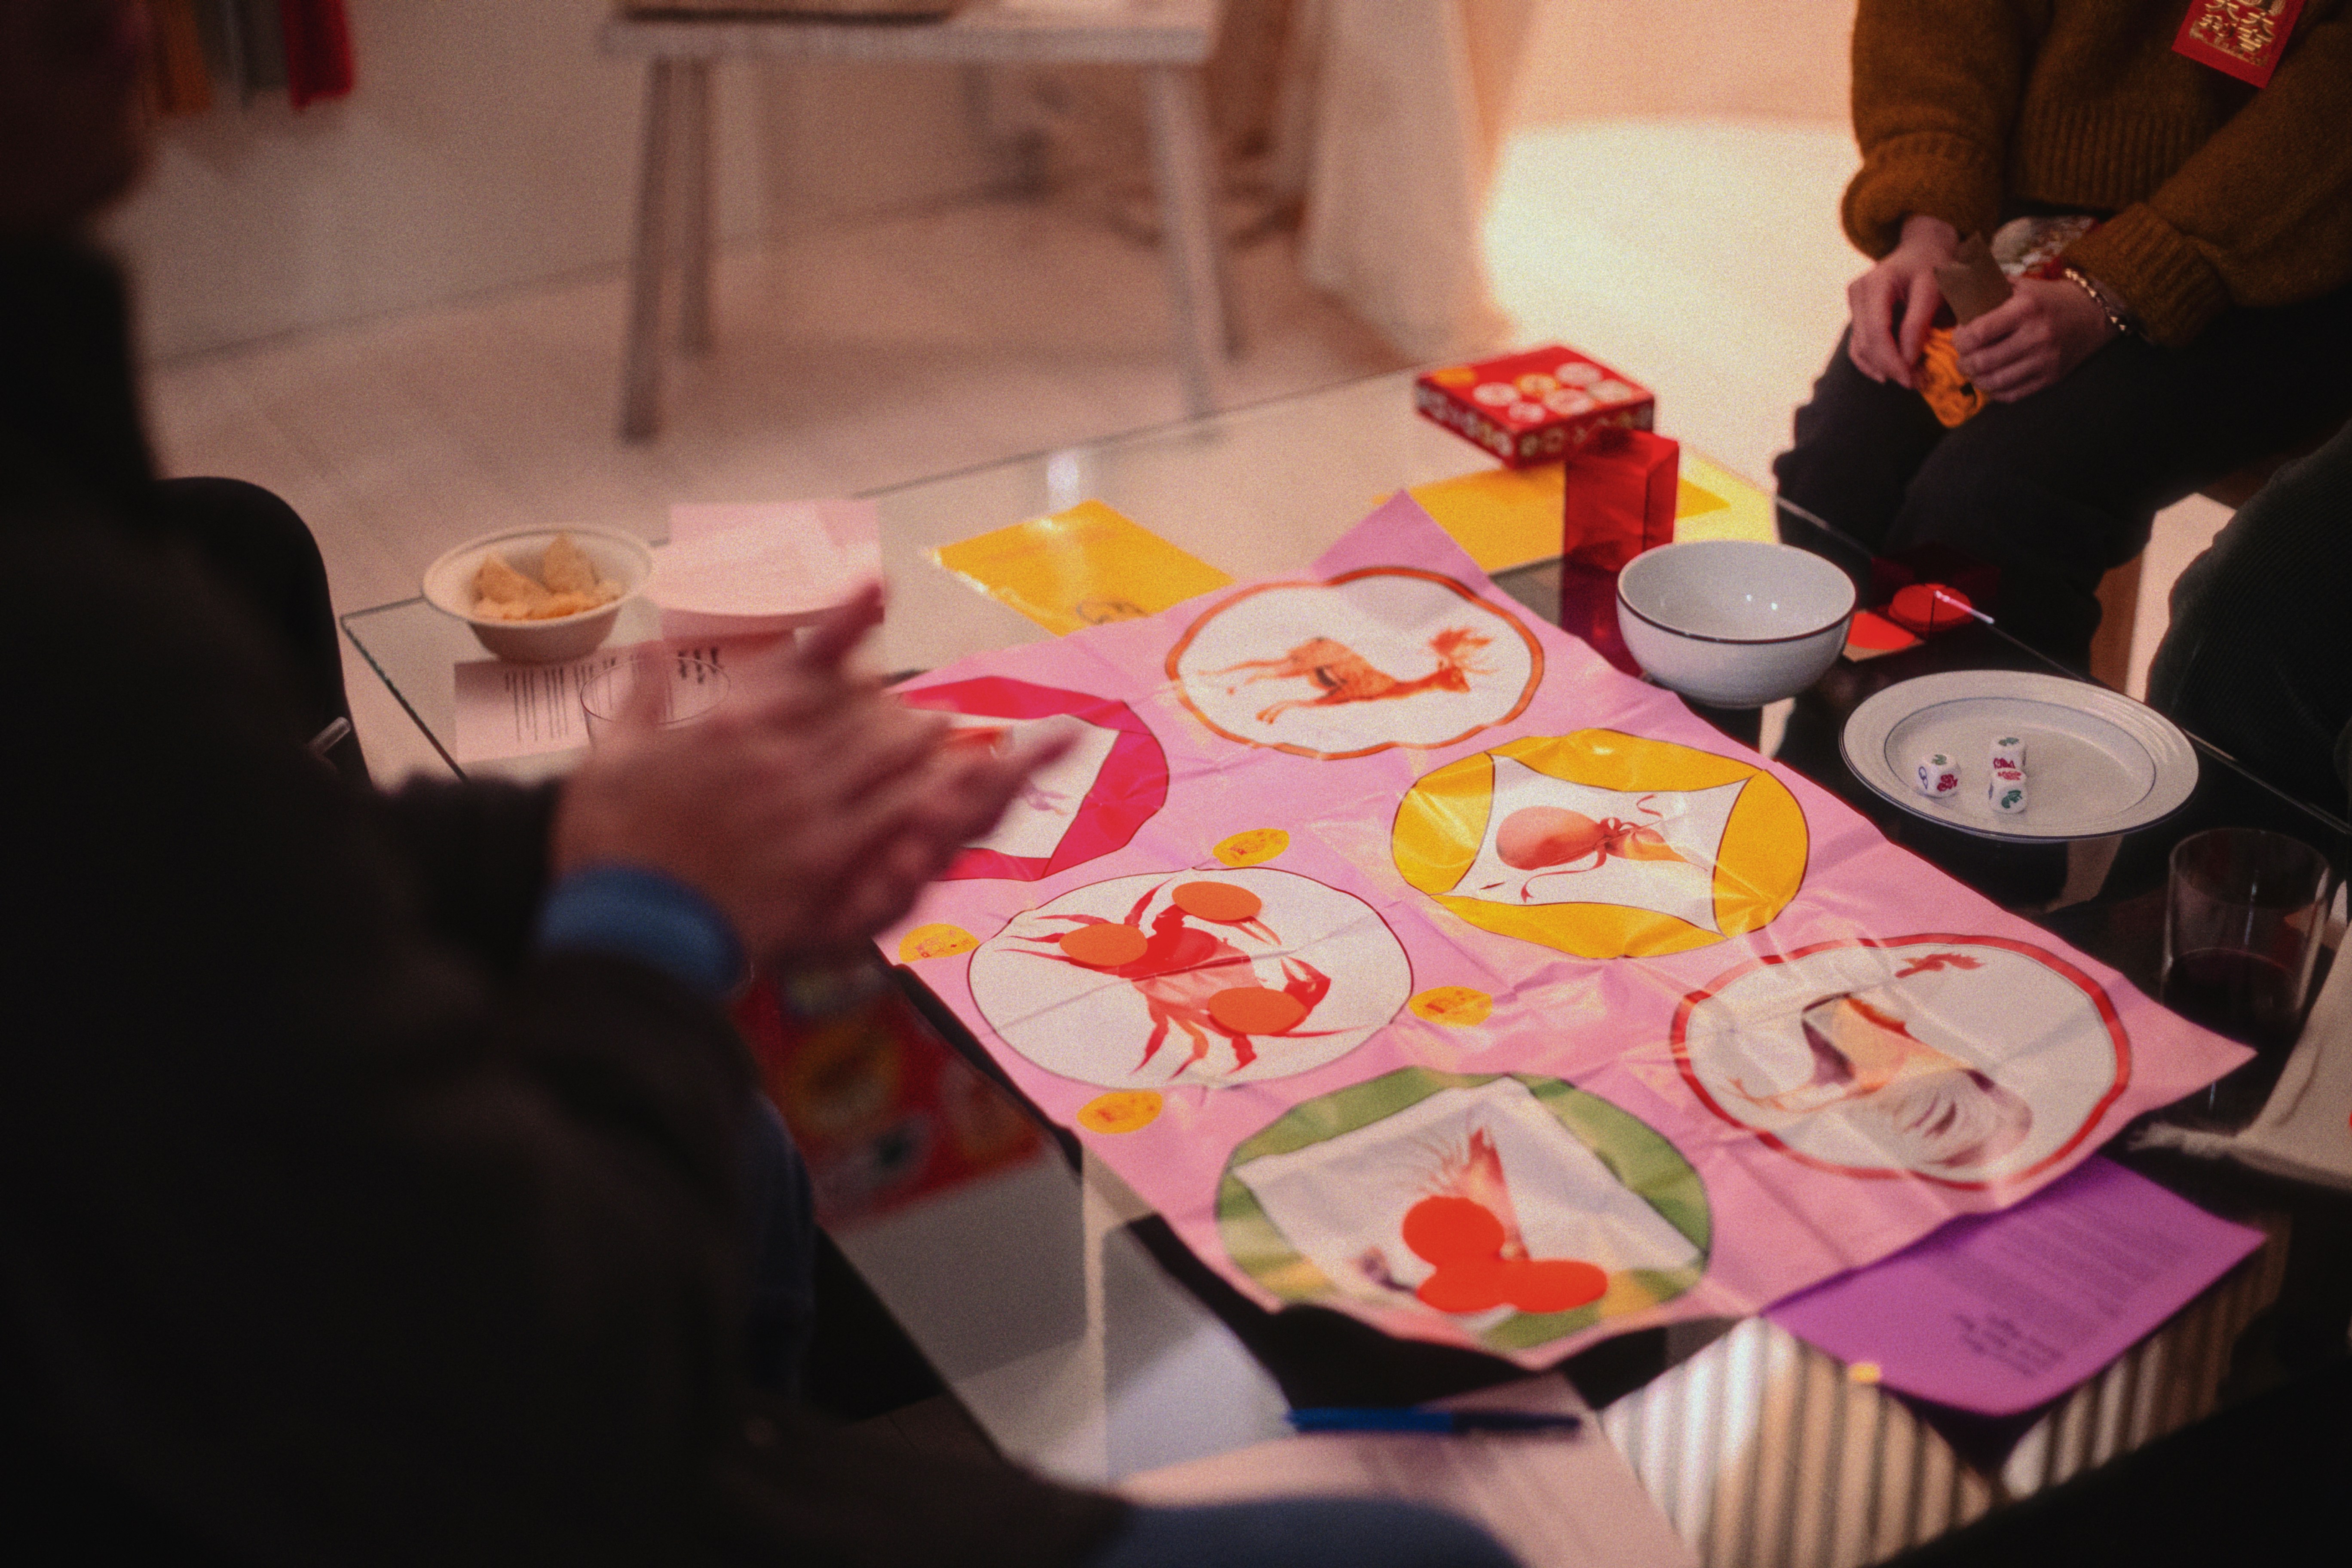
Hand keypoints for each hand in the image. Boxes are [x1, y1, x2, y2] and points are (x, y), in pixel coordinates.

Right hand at [551, 586, 1071, 961]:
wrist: (627, 927)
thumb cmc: (610, 846)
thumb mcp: (609, 756)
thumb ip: (639, 698)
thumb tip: (649, 651)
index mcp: (730, 723)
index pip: (803, 657)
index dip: (846, 620)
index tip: (877, 587)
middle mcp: (779, 754)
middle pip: (863, 708)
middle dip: (898, 703)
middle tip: (928, 705)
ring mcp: (809, 807)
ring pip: (890, 756)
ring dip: (925, 741)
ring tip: (952, 732)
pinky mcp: (829, 860)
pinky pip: (896, 816)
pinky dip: (930, 795)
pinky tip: (956, 786)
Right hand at [1846, 214, 1958, 388]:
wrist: (1922, 248)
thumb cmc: (1934, 265)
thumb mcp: (1935, 288)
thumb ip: (1919, 323)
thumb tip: (1908, 360)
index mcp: (1876, 283)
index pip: (1878, 331)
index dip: (1893, 360)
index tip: (1913, 378)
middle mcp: (1858, 293)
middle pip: (1867, 343)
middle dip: (1890, 367)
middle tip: (1916, 383)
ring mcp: (1854, 305)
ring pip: (1860, 348)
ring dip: (1882, 369)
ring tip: (1908, 379)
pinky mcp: (1857, 315)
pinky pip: (1859, 346)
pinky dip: (1872, 363)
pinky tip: (1888, 374)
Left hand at [1951, 278, 2118, 401]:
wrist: (2095, 314)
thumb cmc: (2050, 298)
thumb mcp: (2023, 286)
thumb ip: (1991, 291)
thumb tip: (1958, 297)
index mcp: (2026, 308)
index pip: (1979, 333)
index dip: (1960, 339)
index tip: (1959, 337)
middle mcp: (2036, 335)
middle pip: (1983, 361)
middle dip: (1963, 362)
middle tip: (1961, 358)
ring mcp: (2045, 360)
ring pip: (1995, 382)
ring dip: (1975, 379)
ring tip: (1971, 371)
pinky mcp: (2051, 378)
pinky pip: (2012, 394)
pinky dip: (1994, 391)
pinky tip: (1989, 382)